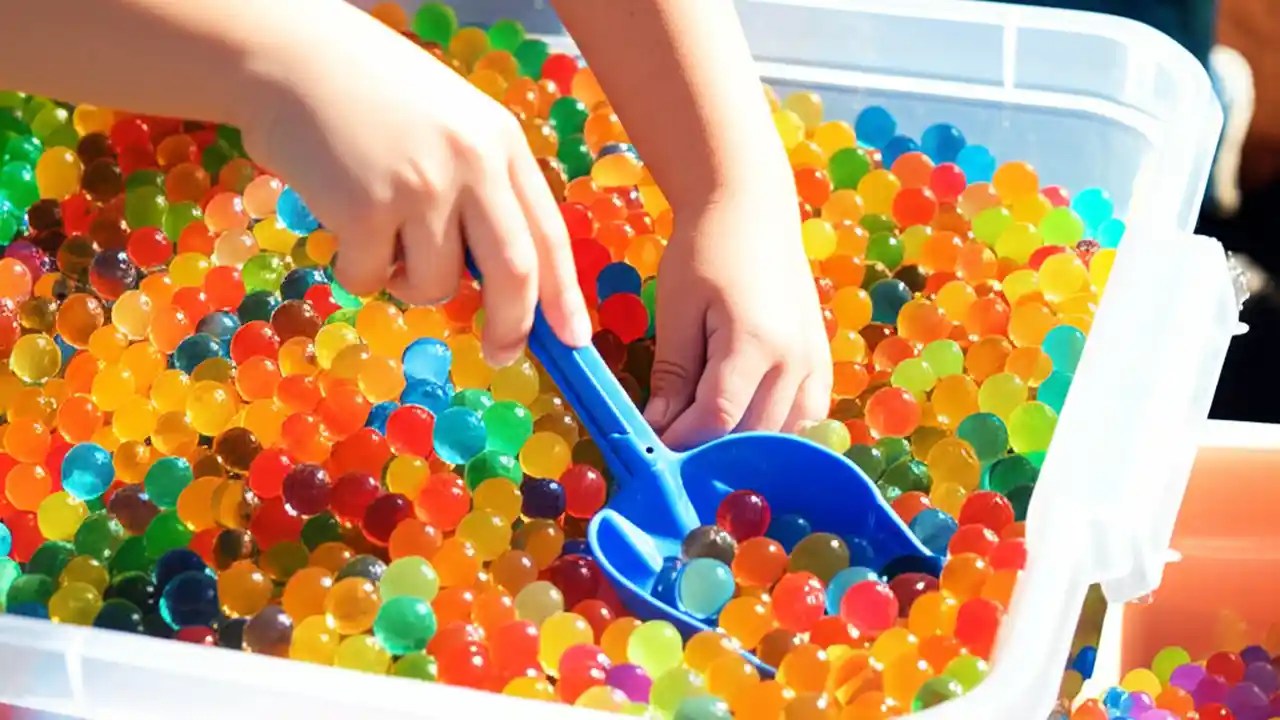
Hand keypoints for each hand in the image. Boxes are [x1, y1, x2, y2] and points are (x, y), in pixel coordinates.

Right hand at [237, 8, 591, 365]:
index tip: (575, 340)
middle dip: (513, 326)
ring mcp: (421, 187)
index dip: (563, 295)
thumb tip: (499, 288)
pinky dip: (357, 271)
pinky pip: (371, 280)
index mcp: (500, 142)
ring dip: (408, 284)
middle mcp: (472, 163)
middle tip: (504, 353)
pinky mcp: (366, 209)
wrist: (287, 55)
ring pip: (436, 286)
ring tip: (381, 232)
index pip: (548, 233)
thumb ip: (480, 192)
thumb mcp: (449, 128)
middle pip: (514, 273)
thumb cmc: (368, 96)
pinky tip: (341, 219)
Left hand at [644, 193, 832, 448]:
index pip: (716, 418)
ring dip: (746, 446)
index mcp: (755, 343)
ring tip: (708, 441)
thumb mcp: (678, 309)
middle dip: (710, 450)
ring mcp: (814, 362)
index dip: (682, 441)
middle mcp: (795, 360)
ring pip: (785, 434)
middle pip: (752, 433)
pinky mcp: (821, 360)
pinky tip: (746, 428)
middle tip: (673, 450)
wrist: (750, 208)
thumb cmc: (706, 249)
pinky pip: (806, 416)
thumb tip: (658, 429)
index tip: (653, 451)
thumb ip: (672, 374)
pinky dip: (775, 431)